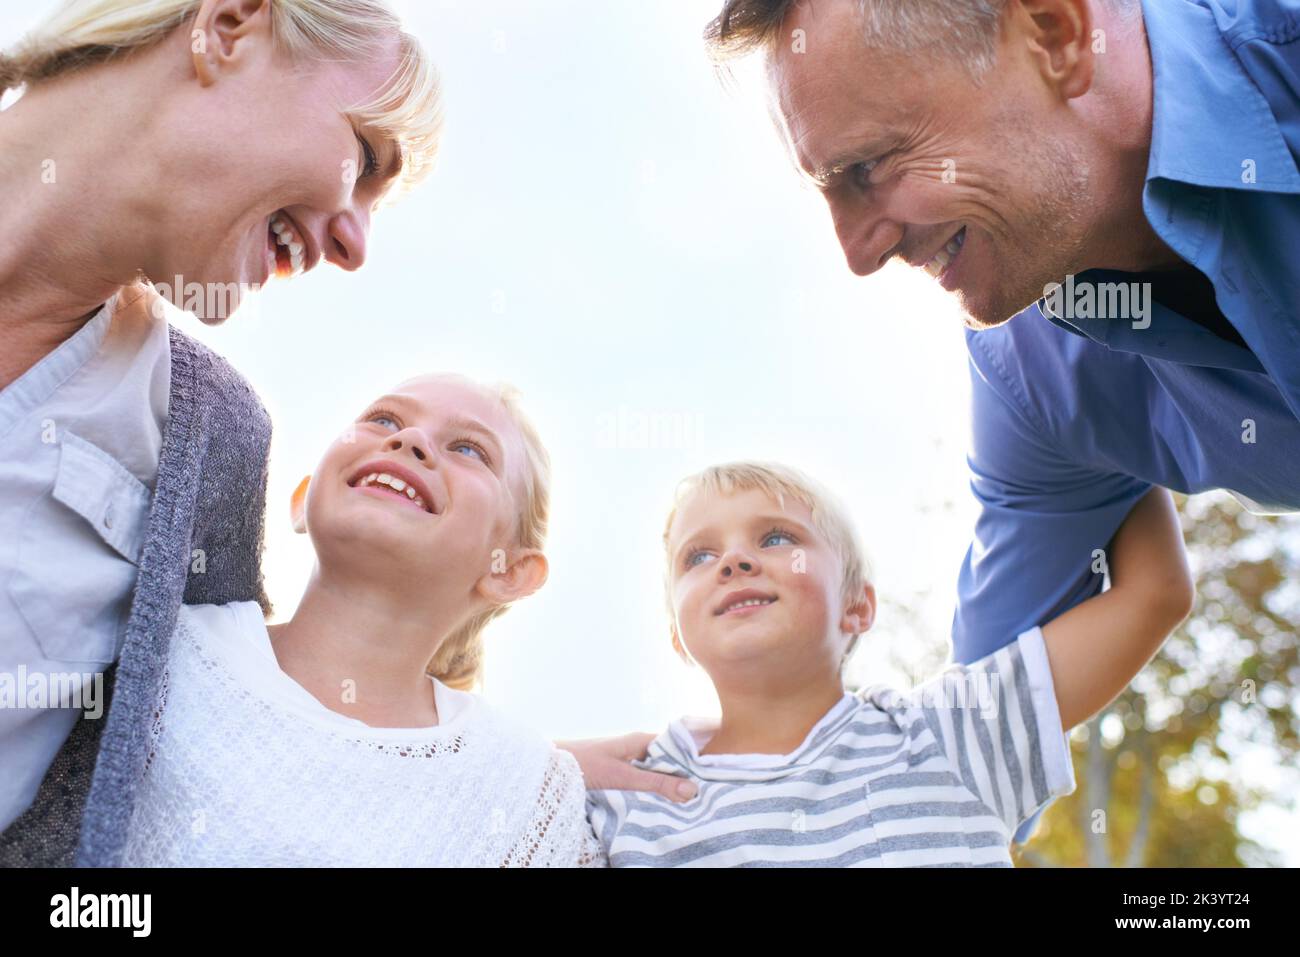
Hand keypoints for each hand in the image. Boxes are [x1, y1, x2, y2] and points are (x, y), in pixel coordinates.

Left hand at [555, 733, 697, 802]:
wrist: (550, 768)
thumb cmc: (585, 765)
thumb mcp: (624, 777)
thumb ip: (656, 783)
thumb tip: (692, 789)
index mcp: (642, 740)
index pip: (680, 744)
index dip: (698, 755)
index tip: (718, 769)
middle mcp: (638, 747)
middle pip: (672, 759)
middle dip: (688, 773)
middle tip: (710, 790)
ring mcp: (629, 760)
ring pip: (659, 770)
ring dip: (672, 783)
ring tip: (692, 800)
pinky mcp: (621, 773)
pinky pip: (646, 779)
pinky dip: (656, 789)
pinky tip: (664, 803)